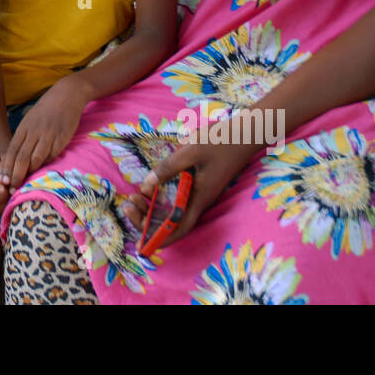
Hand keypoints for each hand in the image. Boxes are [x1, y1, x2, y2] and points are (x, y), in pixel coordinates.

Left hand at [0, 80, 87, 191]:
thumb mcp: (30, 121)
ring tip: (24, 184)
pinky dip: (46, 164)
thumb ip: (23, 138)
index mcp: (23, 128)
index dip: (6, 168)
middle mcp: (34, 132)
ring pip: (36, 159)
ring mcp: (48, 136)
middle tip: (11, 189)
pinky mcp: (61, 138)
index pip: (11, 151)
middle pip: (21, 158)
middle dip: (15, 175)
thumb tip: (15, 159)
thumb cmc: (46, 111)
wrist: (66, 96)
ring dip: (30, 173)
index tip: (1, 181)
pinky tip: (42, 171)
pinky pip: (52, 155)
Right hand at [0, 152, 9, 221]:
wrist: (15, 171)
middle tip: (13, 193)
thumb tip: (6, 184)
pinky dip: (2, 212)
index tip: (3, 189)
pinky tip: (9, 204)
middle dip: (1, 198)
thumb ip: (7, 170)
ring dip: (3, 206)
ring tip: (12, 198)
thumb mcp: (10, 161)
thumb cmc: (12, 164)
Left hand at [120, 134, 257, 248]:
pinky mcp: (198, 185)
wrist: (245, 134)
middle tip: (129, 204)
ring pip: (172, 210)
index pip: (179, 228)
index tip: (140, 240)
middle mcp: (199, 201)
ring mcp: (199, 193)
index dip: (160, 239)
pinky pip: (177, 199)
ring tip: (134, 197)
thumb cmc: (220, 142)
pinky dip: (161, 197)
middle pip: (171, 222)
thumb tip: (145, 187)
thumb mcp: (190, 151)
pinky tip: (149, 187)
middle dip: (148, 219)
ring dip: (152, 208)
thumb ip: (168, 168)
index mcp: (199, 199)